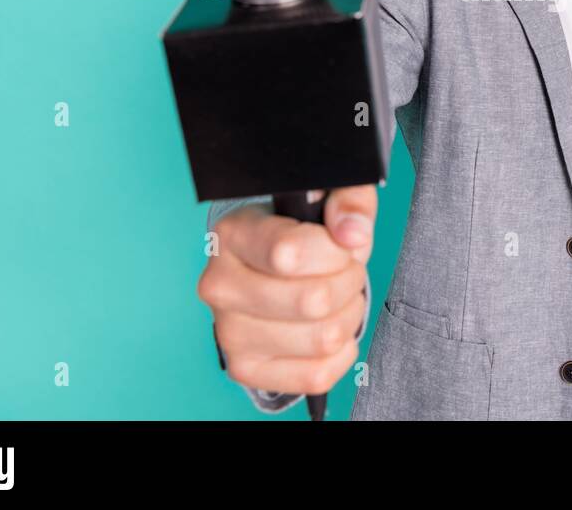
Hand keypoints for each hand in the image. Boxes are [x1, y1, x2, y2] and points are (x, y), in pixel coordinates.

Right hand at [197, 184, 376, 395]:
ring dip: (349, 315)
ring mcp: (228, 333)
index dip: (335, 251)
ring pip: (321, 339)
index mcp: (233, 234)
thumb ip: (349, 200)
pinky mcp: (245, 369)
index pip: (289, 253)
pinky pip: (317, 374)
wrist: (275, 270)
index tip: (341, 243)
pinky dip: (342, 352)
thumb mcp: (332, 196)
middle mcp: (219, 285)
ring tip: (339, 296)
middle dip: (349, 282)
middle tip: (345, 271)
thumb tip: (352, 234)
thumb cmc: (305, 230)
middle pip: (313, 301)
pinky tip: (330, 325)